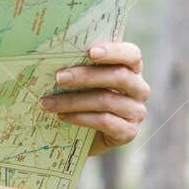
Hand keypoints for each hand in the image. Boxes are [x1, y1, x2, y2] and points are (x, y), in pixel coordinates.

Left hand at [39, 40, 148, 156]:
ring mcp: (136, 112)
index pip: (132, 54)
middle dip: (86, 76)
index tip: (89, 52)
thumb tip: (55, 55)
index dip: (113, 51)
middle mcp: (139, 89)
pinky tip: (62, 116)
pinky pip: (104, 121)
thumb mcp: (84, 81)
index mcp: (132, 68)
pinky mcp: (129, 132)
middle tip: (59, 77)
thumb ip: (80, 66)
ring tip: (48, 102)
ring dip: (73, 100)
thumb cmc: (84, 99)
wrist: (86, 136)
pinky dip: (80, 117)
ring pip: (106, 100)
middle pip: (119, 76)